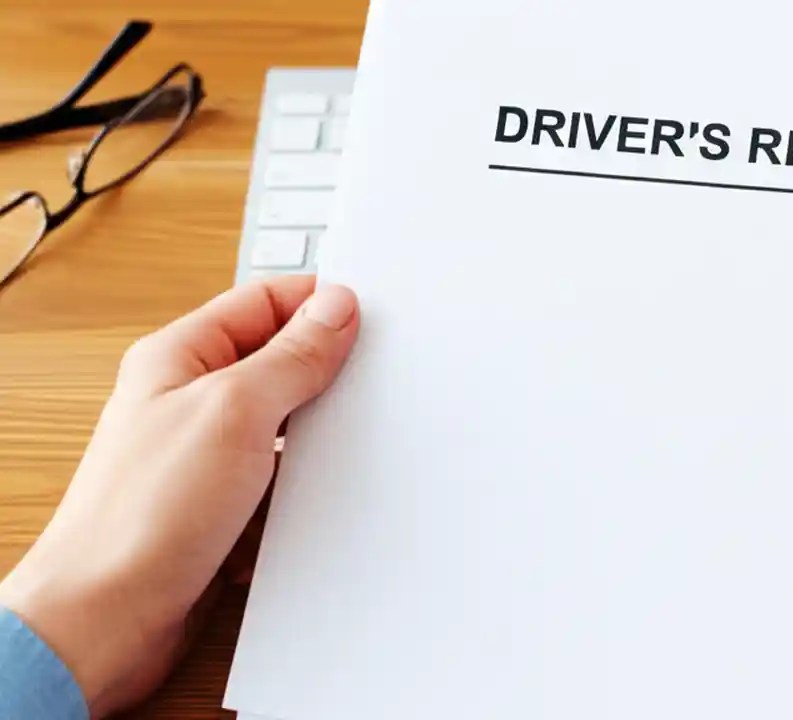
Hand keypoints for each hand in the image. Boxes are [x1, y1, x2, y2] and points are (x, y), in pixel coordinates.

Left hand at [0, 276, 358, 716]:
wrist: (107, 619)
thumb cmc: (142, 515)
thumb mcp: (235, 411)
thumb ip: (291, 355)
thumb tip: (335, 307)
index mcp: (179, 356)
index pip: (264, 300)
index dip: (320, 303)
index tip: (373, 319)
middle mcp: (189, 401)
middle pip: (279, 363)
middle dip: (325, 378)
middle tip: (369, 386)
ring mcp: (206, 456)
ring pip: (287, 428)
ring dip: (314, 444)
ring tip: (334, 455)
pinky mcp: (222, 507)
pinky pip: (282, 483)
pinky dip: (301, 493)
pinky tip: (308, 505)